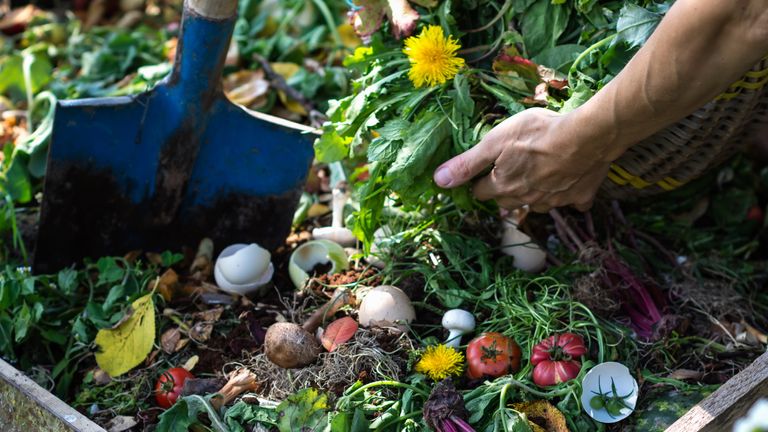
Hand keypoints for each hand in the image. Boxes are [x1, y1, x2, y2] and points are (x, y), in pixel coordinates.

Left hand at [433, 108, 610, 211]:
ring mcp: (554, 200)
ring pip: (536, 204)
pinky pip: (570, 202)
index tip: (480, 175)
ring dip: (532, 195)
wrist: (586, 137)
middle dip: (502, 190)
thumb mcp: (496, 141)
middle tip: (506, 174)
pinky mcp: (578, 197)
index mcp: (504, 185)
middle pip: (506, 201)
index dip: (478, 182)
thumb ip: (468, 163)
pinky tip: (570, 184)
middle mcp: (526, 199)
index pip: (481, 192)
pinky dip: (568, 196)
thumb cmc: (537, 133)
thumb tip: (439, 181)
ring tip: (535, 178)